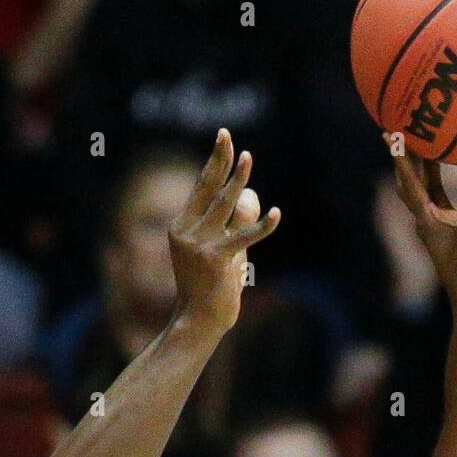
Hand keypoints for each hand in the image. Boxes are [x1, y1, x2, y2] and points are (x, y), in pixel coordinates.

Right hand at [169, 129, 279, 337]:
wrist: (199, 321)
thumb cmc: (213, 288)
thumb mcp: (225, 250)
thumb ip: (236, 222)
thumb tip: (251, 194)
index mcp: (181, 228)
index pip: (201, 189)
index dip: (215, 162)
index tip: (224, 139)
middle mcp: (186, 232)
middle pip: (207, 187)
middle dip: (219, 159)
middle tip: (228, 135)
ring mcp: (198, 245)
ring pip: (224, 205)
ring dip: (238, 180)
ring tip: (248, 158)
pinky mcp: (215, 260)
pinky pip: (244, 236)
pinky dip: (262, 226)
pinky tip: (275, 214)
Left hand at [386, 143, 456, 312]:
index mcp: (427, 222)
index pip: (409, 184)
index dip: (401, 159)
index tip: (391, 134)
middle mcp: (430, 220)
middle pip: (412, 181)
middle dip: (406, 156)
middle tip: (401, 127)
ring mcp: (445, 223)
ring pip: (430, 185)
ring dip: (427, 163)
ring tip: (427, 134)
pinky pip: (452, 194)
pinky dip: (454, 177)